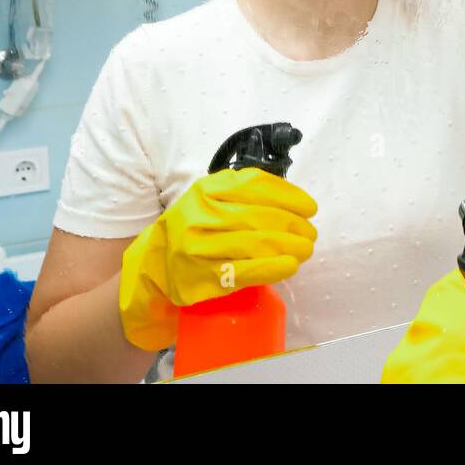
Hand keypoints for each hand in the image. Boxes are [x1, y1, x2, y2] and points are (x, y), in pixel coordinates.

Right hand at [118, 168, 317, 351]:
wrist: (153, 267)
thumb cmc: (192, 228)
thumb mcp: (209, 199)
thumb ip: (243, 193)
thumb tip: (293, 201)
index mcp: (206, 189)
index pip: (257, 186)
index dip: (290, 197)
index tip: (310, 208)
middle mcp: (201, 215)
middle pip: (262, 217)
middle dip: (294, 225)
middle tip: (310, 233)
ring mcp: (200, 247)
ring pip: (257, 243)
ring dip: (290, 246)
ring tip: (306, 248)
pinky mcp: (203, 277)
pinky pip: (246, 270)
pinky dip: (274, 267)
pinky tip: (290, 265)